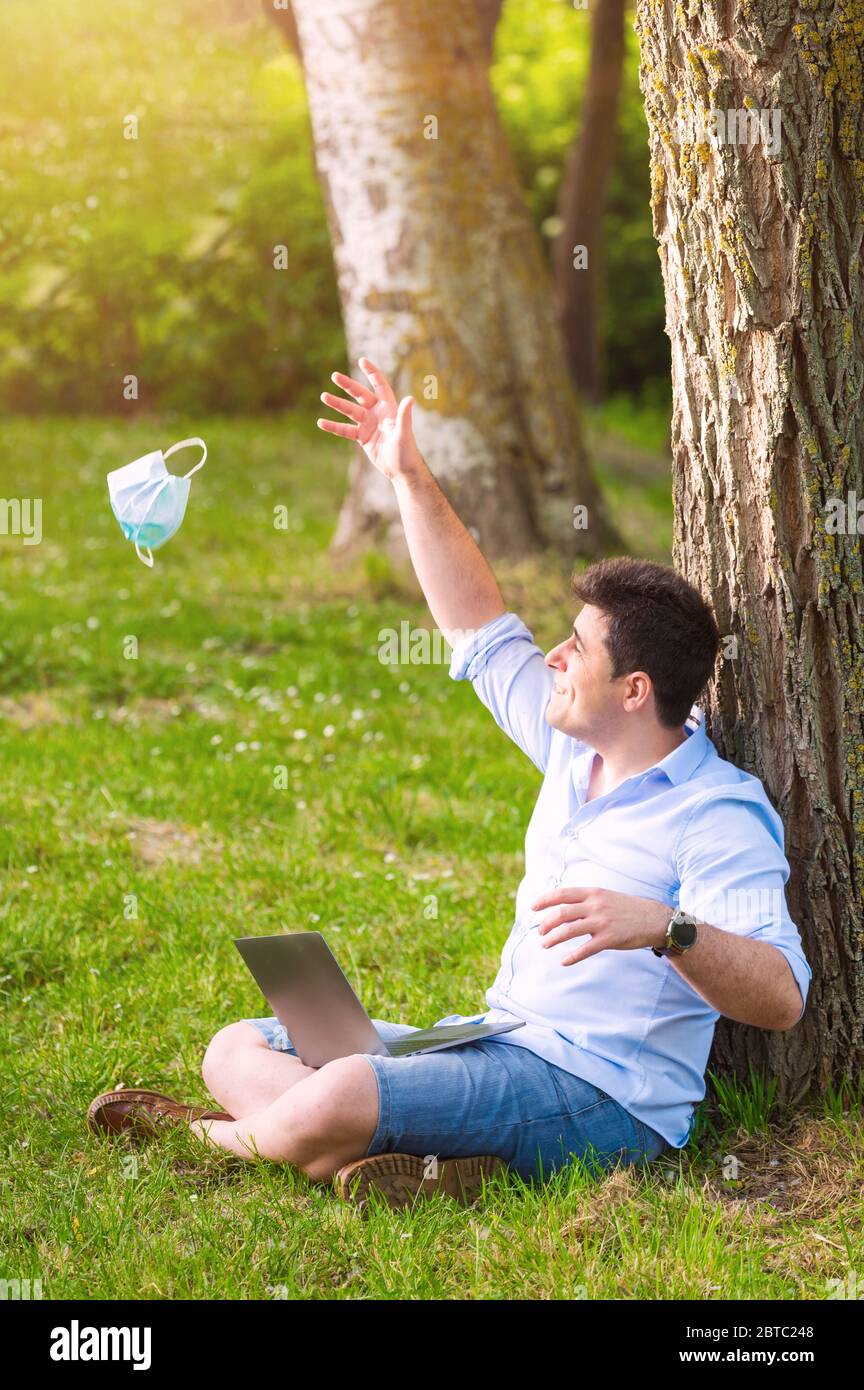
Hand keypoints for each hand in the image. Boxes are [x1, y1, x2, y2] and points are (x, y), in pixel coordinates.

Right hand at [317, 356, 422, 481]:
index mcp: (388, 408)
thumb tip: (410, 399)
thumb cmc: (406, 451)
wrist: (401, 470)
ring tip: (323, 396)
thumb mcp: (404, 433)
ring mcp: (368, 425)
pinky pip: (345, 430)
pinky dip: (334, 426)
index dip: (372, 373)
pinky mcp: (362, 437)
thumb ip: (404, 416)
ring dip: (337, 404)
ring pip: (350, 411)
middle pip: (360, 395)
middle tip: (334, 375)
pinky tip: (321, 422)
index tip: (362, 360)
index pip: (379, 386)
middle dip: (348, 385)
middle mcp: (377, 413)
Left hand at [530, 887, 671, 965]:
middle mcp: (595, 906)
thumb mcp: (606, 897)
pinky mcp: (609, 939)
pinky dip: (572, 957)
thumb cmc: (627, 909)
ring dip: (553, 939)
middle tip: (540, 932)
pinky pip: (585, 949)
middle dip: (546, 923)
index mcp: (593, 893)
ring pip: (568, 931)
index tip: (532, 907)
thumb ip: (587, 901)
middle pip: (561, 913)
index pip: (563, 894)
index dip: (545, 900)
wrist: (654, 919)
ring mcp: (602, 922)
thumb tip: (564, 910)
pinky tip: (564, 961)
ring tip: (545, 945)